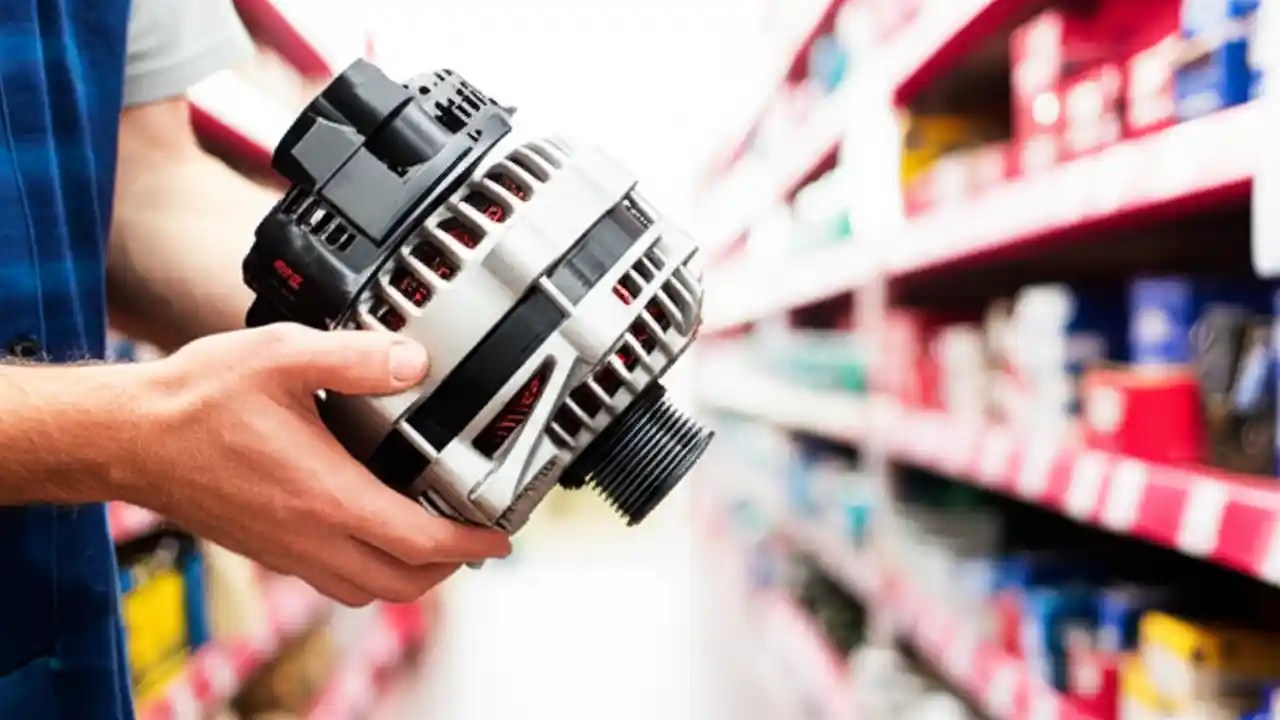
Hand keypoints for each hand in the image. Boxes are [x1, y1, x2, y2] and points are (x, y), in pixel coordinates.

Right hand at [120, 323, 509, 605]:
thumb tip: (414, 362)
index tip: (498, 536)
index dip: (470, 543)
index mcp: (326, 496)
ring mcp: (285, 550)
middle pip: (402, 582)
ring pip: (367, 589)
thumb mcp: (282, 356)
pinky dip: (367, 568)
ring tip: (431, 535)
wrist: (128, 437)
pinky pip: (332, 580)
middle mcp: (309, 536)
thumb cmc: (196, 401)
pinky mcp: (267, 549)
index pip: (419, 543)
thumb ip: (356, 357)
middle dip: (449, 566)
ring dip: (409, 573)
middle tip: (471, 534)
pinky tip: (370, 526)